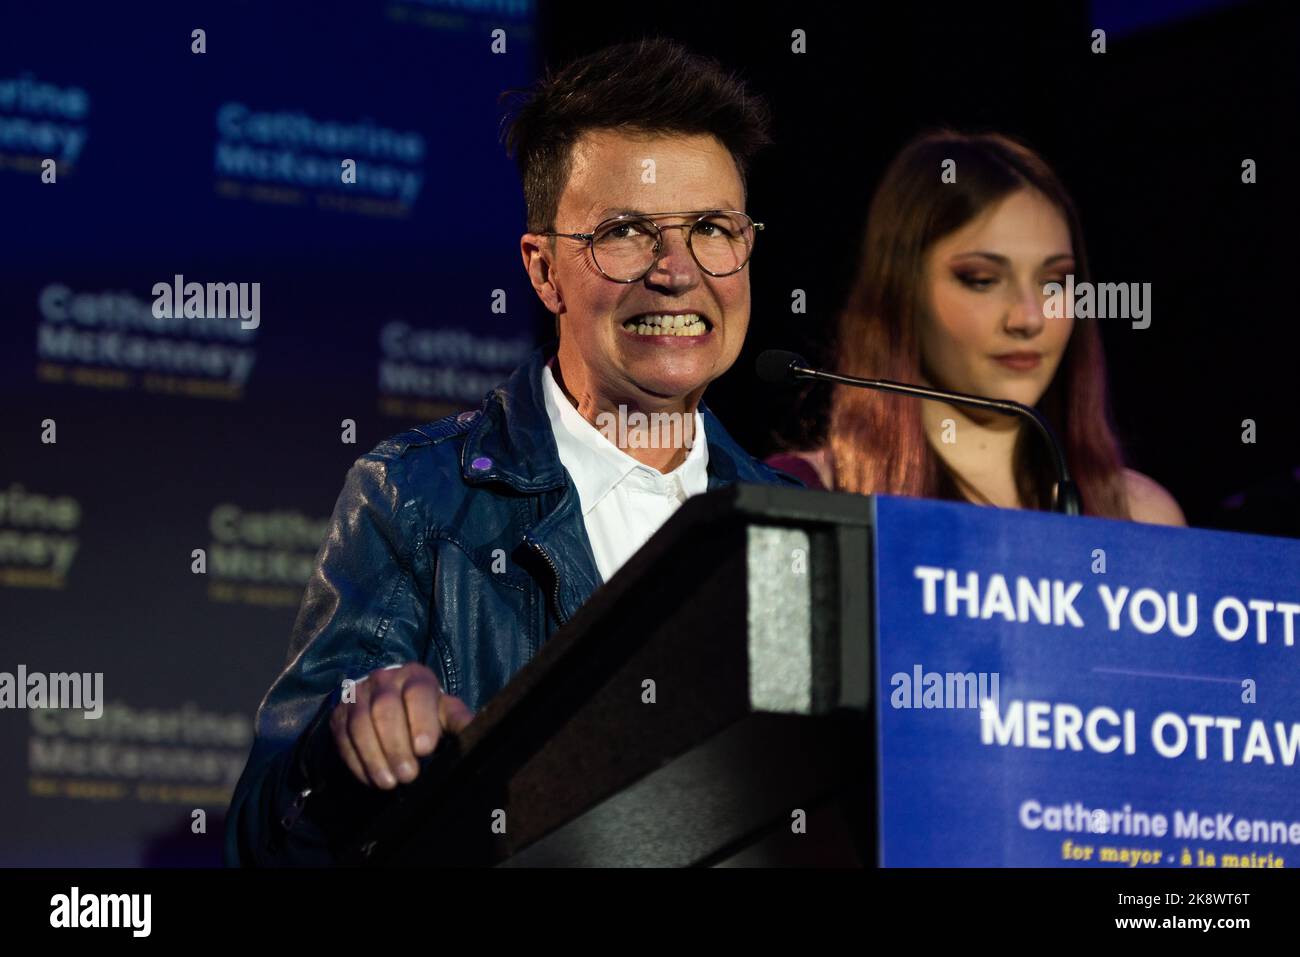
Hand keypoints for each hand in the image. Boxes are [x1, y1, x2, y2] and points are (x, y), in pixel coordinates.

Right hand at [329, 662, 472, 788]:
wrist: (388, 699)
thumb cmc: (425, 711)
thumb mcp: (444, 711)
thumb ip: (459, 721)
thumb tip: (481, 735)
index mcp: (416, 676)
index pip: (417, 693)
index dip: (421, 720)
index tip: (425, 749)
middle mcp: (384, 680)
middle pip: (385, 709)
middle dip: (396, 745)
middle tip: (408, 776)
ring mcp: (358, 695)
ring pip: (360, 723)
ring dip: (374, 756)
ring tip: (389, 783)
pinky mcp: (339, 714)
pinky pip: (343, 737)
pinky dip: (356, 761)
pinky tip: (371, 779)